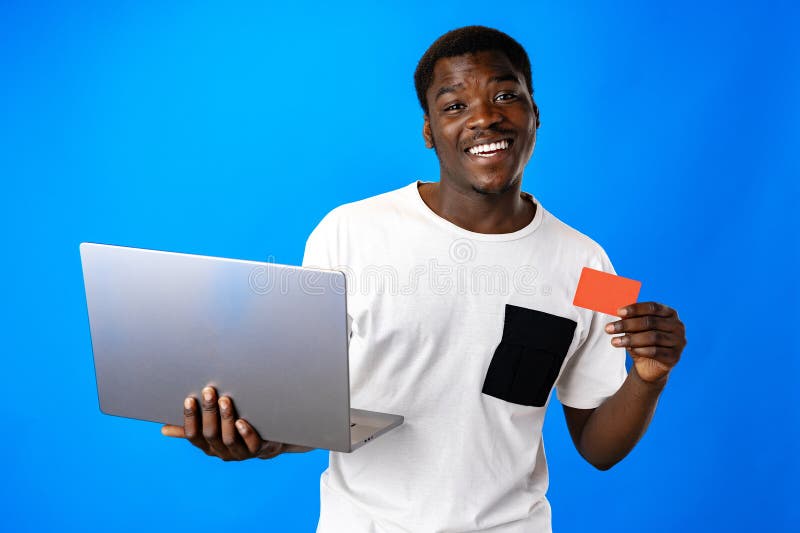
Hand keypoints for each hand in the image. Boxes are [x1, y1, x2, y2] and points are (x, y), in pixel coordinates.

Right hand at [161, 386, 313, 459]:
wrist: (265, 443)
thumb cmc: (233, 431)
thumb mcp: (211, 431)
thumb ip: (189, 429)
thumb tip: (163, 429)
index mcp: (207, 446)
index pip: (193, 435)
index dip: (190, 418)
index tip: (189, 399)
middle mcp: (221, 452)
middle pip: (210, 433)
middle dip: (209, 411)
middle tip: (209, 391)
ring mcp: (239, 453)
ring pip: (229, 438)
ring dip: (226, 418)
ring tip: (225, 399)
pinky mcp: (257, 451)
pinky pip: (250, 444)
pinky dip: (246, 433)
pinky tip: (242, 421)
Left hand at [605, 301, 686, 383]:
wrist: (649, 367)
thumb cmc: (642, 343)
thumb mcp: (635, 330)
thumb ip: (631, 321)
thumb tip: (621, 314)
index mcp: (670, 314)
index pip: (652, 307)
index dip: (635, 309)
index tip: (618, 312)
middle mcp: (678, 326)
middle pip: (650, 322)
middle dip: (627, 325)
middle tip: (608, 328)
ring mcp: (679, 342)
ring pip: (652, 337)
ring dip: (630, 339)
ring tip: (614, 341)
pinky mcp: (675, 357)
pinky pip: (655, 351)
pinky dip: (640, 349)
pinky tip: (630, 349)